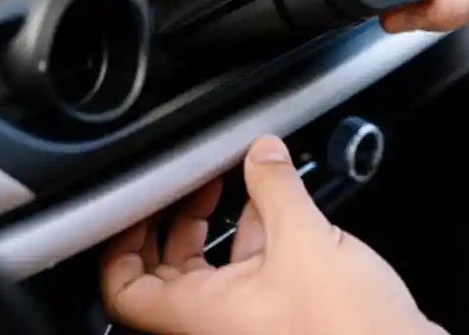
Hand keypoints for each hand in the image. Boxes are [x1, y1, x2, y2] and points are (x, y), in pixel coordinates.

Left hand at [100, 136, 448, 334]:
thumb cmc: (350, 332)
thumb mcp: (306, 242)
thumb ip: (276, 188)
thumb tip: (262, 152)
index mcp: (198, 315)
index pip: (123, 289)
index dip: (119, 245)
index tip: (132, 205)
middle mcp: (213, 326)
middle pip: (164, 273)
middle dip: (172, 221)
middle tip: (187, 182)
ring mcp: (246, 326)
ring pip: (208, 274)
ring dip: (214, 228)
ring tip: (231, 183)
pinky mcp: (280, 320)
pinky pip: (248, 278)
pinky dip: (254, 242)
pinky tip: (275, 209)